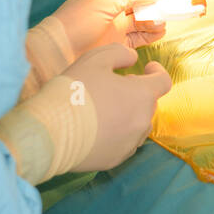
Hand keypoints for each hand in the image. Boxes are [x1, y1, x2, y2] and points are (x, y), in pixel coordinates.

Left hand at [51, 0, 179, 55]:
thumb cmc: (78, 22)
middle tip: (175, 4)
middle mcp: (112, 7)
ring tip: (162, 21)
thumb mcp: (106, 1)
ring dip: (156, 18)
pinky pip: (140, 36)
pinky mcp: (118, 44)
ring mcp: (115, 26)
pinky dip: (152, 33)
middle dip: (158, 2)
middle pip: (141, 1)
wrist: (56, 54)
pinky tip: (160, 31)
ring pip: (143, 19)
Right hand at [60, 44, 172, 172]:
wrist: (50, 133)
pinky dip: (118, 133)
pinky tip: (98, 128)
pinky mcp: (115, 159)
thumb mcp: (96, 59)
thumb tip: (132, 58)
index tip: (148, 68)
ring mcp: (130, 143)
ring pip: (138, 125)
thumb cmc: (73, 92)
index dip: (157, 72)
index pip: (163, 81)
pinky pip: (124, 143)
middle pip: (149, 104)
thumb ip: (120, 53)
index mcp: (142, 95)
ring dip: (129, 114)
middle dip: (138, 92)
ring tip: (106, 108)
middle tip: (116, 86)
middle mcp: (142, 122)